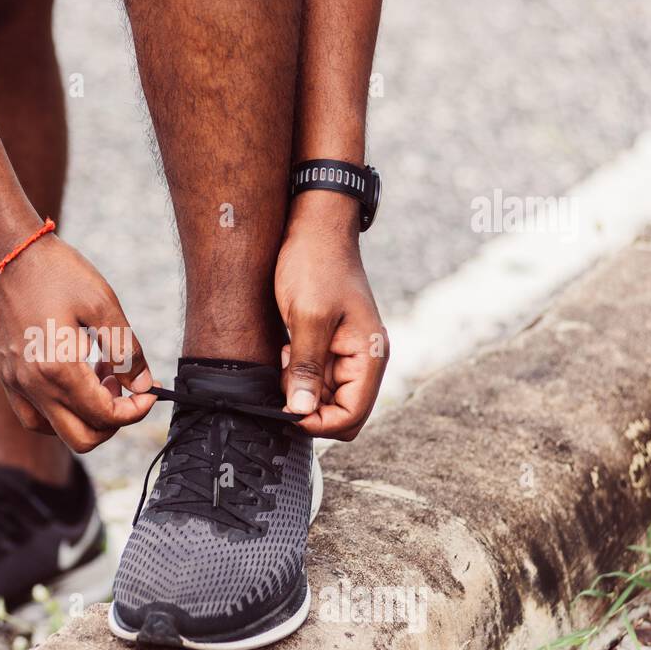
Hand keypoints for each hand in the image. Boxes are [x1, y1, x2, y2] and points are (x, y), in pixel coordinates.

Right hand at [0, 231, 156, 452]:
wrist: (4, 254)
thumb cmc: (55, 272)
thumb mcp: (102, 304)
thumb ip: (126, 351)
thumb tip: (143, 385)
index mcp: (58, 368)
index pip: (105, 416)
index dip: (136, 410)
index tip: (149, 392)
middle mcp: (32, 385)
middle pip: (82, 438)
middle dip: (113, 422)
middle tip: (125, 389)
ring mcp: (15, 384)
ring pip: (56, 431)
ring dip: (85, 416)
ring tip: (99, 377)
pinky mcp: (6, 377)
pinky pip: (34, 417)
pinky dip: (60, 412)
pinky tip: (74, 381)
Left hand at [274, 192, 388, 439]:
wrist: (313, 226)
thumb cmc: (314, 264)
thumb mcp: (307, 316)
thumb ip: (305, 366)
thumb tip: (301, 412)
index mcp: (369, 356)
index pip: (351, 416)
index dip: (317, 423)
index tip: (285, 410)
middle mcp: (364, 360)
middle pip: (341, 413)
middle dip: (309, 409)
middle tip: (281, 384)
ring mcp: (347, 353)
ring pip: (325, 398)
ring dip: (300, 390)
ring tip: (283, 359)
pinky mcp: (329, 345)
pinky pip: (315, 378)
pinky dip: (296, 375)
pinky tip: (283, 352)